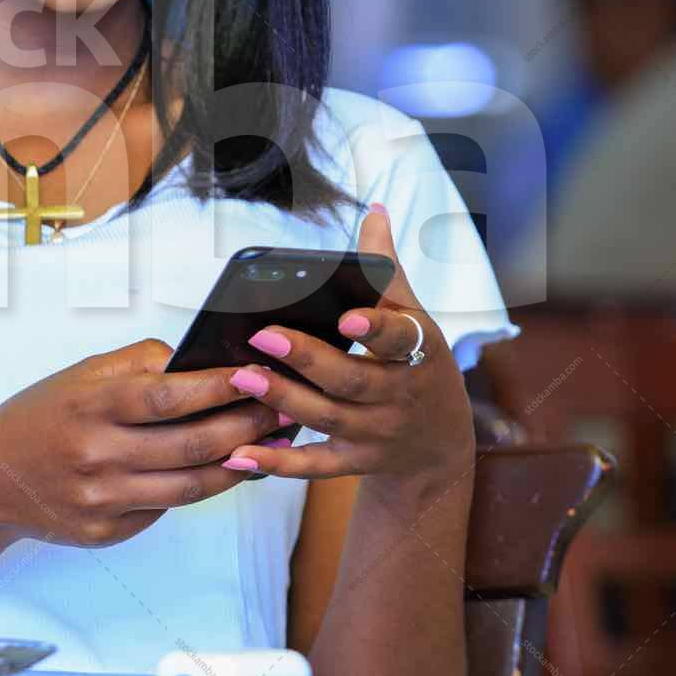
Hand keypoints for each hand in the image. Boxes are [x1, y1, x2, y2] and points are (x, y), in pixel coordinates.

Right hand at [0, 338, 292, 556]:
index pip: (169, 396)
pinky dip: (202, 488)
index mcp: (91, 406)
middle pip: (192, 445)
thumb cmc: (41, 418)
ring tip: (270, 443)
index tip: (258, 376)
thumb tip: (201, 363)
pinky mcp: (107, 531)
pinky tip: (228, 469)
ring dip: (240, 464)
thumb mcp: (81, 375)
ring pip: (192, 486)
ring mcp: (103, 499)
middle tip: (284, 409)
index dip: (220, 388)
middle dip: (248, 426)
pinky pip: (167, 508)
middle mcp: (97, 455)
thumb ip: (139, 364)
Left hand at [218, 201, 475, 486]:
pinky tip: (239, 453)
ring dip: (283, 399)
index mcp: (417, 350)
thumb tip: (375, 210)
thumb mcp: (414, 315)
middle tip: (261, 337)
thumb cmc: (415, 362)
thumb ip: (387, 267)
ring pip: (326, 418)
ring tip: (241, 377)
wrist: (437, 444)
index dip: (376, 329)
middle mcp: (398, 395)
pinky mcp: (352, 462)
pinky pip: (314, 466)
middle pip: (350, 379)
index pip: (399, 337)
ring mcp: (376, 433)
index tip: (348, 316)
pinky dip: (276, 462)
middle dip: (306, 359)